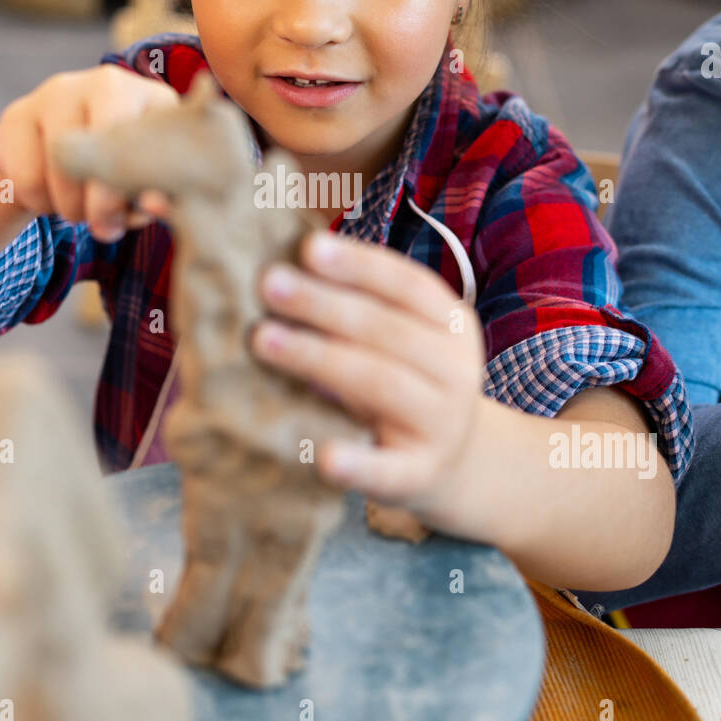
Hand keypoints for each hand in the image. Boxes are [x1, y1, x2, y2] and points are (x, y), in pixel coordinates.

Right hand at [0, 65, 179, 240]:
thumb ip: (162, 197)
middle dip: (95, 206)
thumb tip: (152, 206)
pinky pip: (23, 177)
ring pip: (56, 167)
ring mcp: (58, 92)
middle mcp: (105, 82)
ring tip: (80, 208)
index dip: (118, 192)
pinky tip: (52, 195)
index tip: (117, 220)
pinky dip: (38, 202)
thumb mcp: (152, 183)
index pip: (129, 143)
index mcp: (150, 97)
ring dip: (68, 207)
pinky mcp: (18, 113)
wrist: (78, 152)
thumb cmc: (129, 169)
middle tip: (102, 225)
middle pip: (92, 153)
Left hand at [250, 228, 485, 523]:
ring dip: (318, 358)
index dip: (358, 265)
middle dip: (323, 304)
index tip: (308, 246)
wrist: (453, 462)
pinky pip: (386, 469)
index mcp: (451, 323)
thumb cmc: (406, 381)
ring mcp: (441, 424)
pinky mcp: (420, 474)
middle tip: (268, 284)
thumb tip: (287, 263)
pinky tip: (321, 457)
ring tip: (264, 340)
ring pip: (379, 383)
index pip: (407, 285)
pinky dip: (356, 463)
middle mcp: (456, 369)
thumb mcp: (400, 338)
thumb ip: (359, 303)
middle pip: (386, 330)